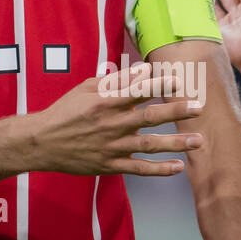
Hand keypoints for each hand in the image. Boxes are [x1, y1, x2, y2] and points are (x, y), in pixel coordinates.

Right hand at [28, 62, 202, 176]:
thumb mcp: (86, 89)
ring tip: (198, 141)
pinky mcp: (110, 165)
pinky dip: (159, 169)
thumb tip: (144, 69)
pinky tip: (179, 167)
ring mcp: (112, 147)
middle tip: (199, 108)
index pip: (138, 91)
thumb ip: (115, 81)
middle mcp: (111, 124)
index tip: (179, 81)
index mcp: (105, 102)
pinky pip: (139, 169)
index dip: (159, 85)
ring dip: (176, 143)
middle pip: (150, 117)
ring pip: (149, 145)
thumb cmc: (65, 111)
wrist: (42, 143)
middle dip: (176, 112)